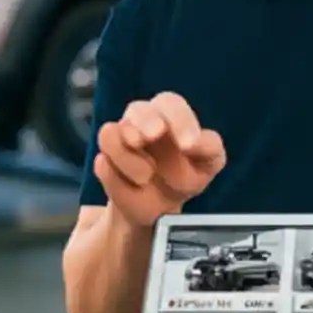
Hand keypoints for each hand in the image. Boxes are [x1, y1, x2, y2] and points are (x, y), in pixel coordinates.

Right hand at [93, 91, 225, 227]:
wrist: (160, 208)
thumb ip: (209, 147)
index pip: (169, 104)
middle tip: (153, 136)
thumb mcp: (208, 162)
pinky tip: (132, 186)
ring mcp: (118, 140)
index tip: (188, 144)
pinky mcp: (104, 163)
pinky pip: (103, 164)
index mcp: (168, 114)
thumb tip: (195, 142)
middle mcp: (140, 121)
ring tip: (146, 177)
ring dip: (128, 157)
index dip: (179, 120)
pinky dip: (116, 178)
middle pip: (136, 109)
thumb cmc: (185, 175)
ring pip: (110, 134)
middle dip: (145, 122)